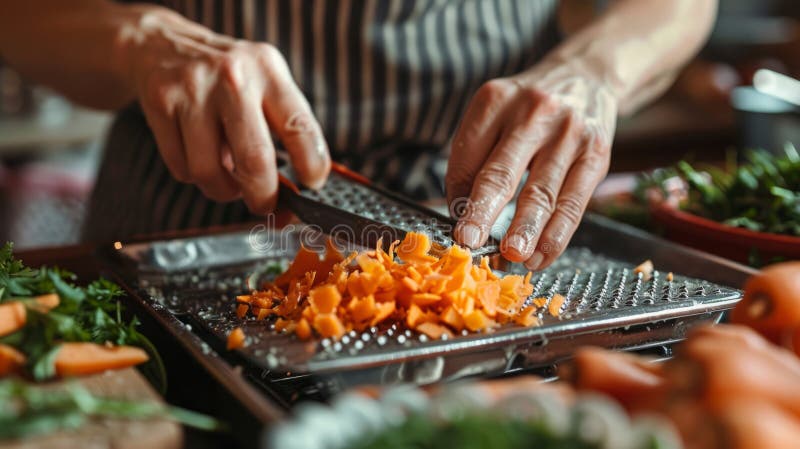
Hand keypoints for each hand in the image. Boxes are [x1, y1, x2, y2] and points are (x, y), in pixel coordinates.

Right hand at [120, 7, 329, 213]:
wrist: (161, 46)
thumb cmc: (226, 77)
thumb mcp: (265, 81)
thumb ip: (285, 126)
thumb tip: (299, 187)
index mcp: (269, 71)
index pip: (300, 128)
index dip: (312, 166)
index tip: (312, 184)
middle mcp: (232, 76)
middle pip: (254, 160)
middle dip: (263, 196)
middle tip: (266, 205)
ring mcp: (193, 89)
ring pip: (210, 172)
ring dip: (223, 191)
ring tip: (228, 180)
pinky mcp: (161, 103)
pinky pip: (182, 167)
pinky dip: (194, 176)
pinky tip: (199, 157)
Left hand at [446, 62, 616, 269]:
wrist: (586, 76)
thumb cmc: (527, 108)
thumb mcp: (494, 114)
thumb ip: (474, 157)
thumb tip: (460, 214)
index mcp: (495, 100)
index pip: (467, 156)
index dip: (458, 196)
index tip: (455, 229)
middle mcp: (532, 113)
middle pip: (503, 172)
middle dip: (483, 211)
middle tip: (469, 242)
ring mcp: (568, 133)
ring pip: (542, 192)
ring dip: (525, 231)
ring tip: (512, 256)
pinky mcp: (597, 153)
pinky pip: (574, 203)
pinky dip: (557, 235)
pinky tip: (542, 255)